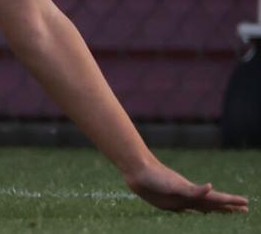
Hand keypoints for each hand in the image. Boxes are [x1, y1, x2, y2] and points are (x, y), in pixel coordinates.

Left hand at [124, 160, 247, 212]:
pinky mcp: (169, 204)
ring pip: (203, 207)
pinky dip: (197, 211)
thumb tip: (210, 187)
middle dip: (229, 207)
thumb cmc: (155, 176)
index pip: (217, 200)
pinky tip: (200, 213)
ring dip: (216, 210)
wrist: (137, 170)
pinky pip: (187, 211)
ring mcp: (180, 200)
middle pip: (214, 204)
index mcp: (194, 193)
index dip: (231, 202)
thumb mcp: (175, 185)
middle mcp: (189, 197)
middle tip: (244, 210)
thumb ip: (193, 190)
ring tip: (226, 211)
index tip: (246, 204)